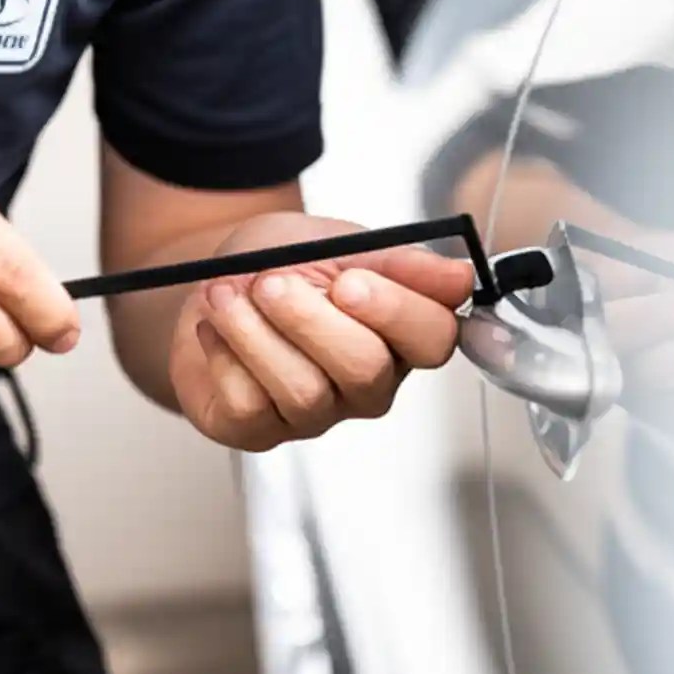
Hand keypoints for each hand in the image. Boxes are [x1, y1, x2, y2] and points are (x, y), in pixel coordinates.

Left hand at [168, 213, 473, 450]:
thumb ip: (399, 262)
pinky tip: (215, 329)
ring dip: (254, 332)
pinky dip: (224, 355)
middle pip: (364, 370)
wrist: (212, 282)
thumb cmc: (281, 265)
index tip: (349, 280)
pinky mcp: (259, 430)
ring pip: (303, 391)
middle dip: (310, 319)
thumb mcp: (340, 243)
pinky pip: (249, 405)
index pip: (433, 339)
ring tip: (226, 294)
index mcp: (400, 335)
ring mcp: (315, 414)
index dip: (395, 312)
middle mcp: (366, 383)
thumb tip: (461, 277)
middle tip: (271, 282)